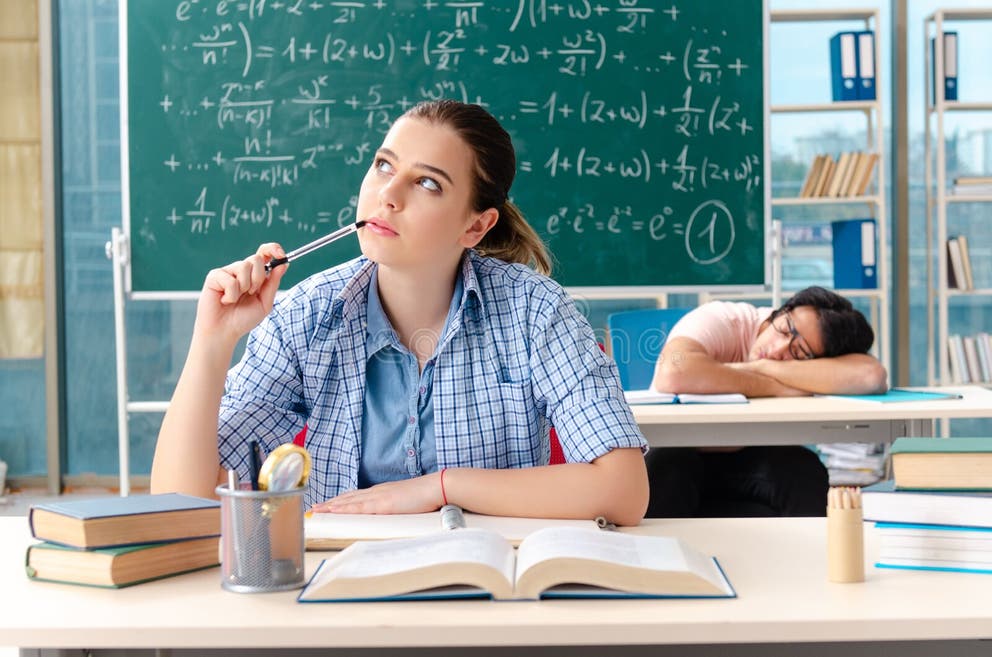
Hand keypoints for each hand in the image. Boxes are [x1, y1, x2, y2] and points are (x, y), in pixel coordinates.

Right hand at [193, 242, 287, 344]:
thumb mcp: (265, 302)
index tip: (281, 255)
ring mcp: (227, 272)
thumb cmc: (243, 318)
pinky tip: (225, 301)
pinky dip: (231, 295)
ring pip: (244, 266)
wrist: (224, 332)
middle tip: (251, 293)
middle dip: (258, 278)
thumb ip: (273, 283)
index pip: (264, 253)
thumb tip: (284, 264)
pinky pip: (230, 280)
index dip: (273, 249)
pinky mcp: (215, 276)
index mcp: (255, 274)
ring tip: (236, 299)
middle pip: (256, 259)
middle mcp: (241, 270)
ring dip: (244, 287)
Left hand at [310, 472, 443, 513]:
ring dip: (331, 506)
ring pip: (349, 501)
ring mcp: (379, 496)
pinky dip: (344, 508)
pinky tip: (334, 510)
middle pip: (348, 497)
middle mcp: (377, 492)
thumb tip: (392, 515)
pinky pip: (359, 507)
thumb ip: (396, 508)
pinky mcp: (383, 503)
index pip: (356, 496)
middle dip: (330, 503)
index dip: (341, 501)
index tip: (328, 505)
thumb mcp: (406, 502)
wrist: (437, 487)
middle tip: (314, 508)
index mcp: (382, 492)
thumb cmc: (426, 496)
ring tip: (317, 510)